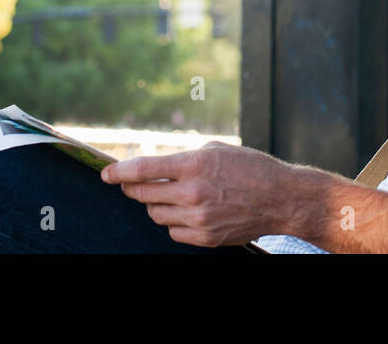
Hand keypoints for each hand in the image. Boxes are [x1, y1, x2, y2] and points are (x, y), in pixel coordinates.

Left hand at [100, 142, 292, 246]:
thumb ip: (184, 157)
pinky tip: (187, 213)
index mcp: (195, 164)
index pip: (143, 169)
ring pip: (156, 214)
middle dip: (132, 188)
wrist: (281, 198)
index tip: (106, 174)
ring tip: (172, 196)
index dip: (119, 172)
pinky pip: (172, 232)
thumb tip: (154, 166)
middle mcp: (193, 192)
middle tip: (132, 184)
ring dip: (156, 204)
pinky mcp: (205, 237)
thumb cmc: (250, 167)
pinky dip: (173, 222)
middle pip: (143, 194)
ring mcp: (199, 218)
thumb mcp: (216, 150)